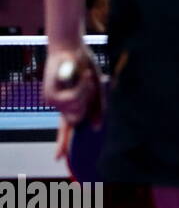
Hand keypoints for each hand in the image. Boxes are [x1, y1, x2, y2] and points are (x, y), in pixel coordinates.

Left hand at [42, 42, 103, 159]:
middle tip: (87, 82)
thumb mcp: (96, 90)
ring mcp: (53, 101)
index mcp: (69, 106)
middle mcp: (59, 106)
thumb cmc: (83, 67)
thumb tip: (96, 128)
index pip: (65, 129)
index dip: (62, 144)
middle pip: (77, 118)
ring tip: (81, 77)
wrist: (71, 49)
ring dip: (84, 92)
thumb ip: (98, 109)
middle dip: (87, 101)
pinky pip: (72, 100)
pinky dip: (80, 88)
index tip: (58, 159)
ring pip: (75, 109)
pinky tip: (78, 76)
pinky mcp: (51, 95)